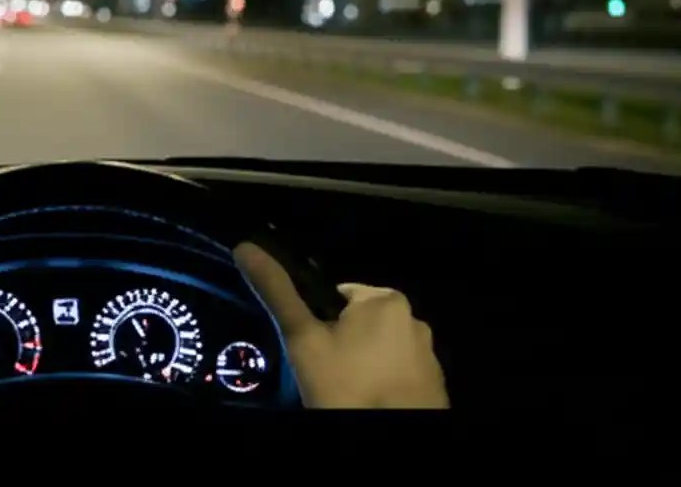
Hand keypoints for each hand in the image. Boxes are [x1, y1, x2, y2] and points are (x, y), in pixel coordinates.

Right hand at [234, 242, 447, 408]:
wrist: (395, 433)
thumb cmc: (347, 384)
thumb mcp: (304, 339)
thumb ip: (278, 293)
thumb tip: (244, 248)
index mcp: (385, 299)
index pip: (337, 298)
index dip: (320, 324)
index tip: (315, 351)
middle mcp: (415, 319)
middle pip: (360, 325)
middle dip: (344, 344)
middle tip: (328, 374)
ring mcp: (429, 354)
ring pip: (380, 352)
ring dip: (364, 365)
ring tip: (348, 391)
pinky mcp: (435, 385)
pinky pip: (398, 375)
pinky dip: (384, 383)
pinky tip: (370, 399)